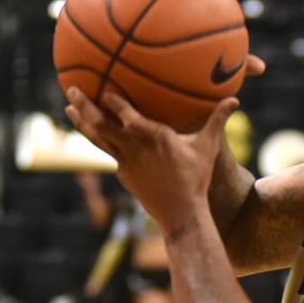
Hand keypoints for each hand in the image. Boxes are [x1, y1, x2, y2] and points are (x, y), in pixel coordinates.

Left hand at [64, 88, 241, 232]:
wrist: (181, 213)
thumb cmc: (196, 178)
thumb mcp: (207, 147)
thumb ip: (217, 120)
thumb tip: (235, 99)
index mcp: (154, 138)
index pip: (129, 117)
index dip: (115, 103)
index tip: (105, 89)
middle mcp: (135, 149)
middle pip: (103, 125)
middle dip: (86, 106)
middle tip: (72, 90)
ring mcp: (125, 162)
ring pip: (98, 138)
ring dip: (82, 122)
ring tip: (68, 108)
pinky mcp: (123, 174)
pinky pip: (108, 152)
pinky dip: (97, 139)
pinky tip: (90, 131)